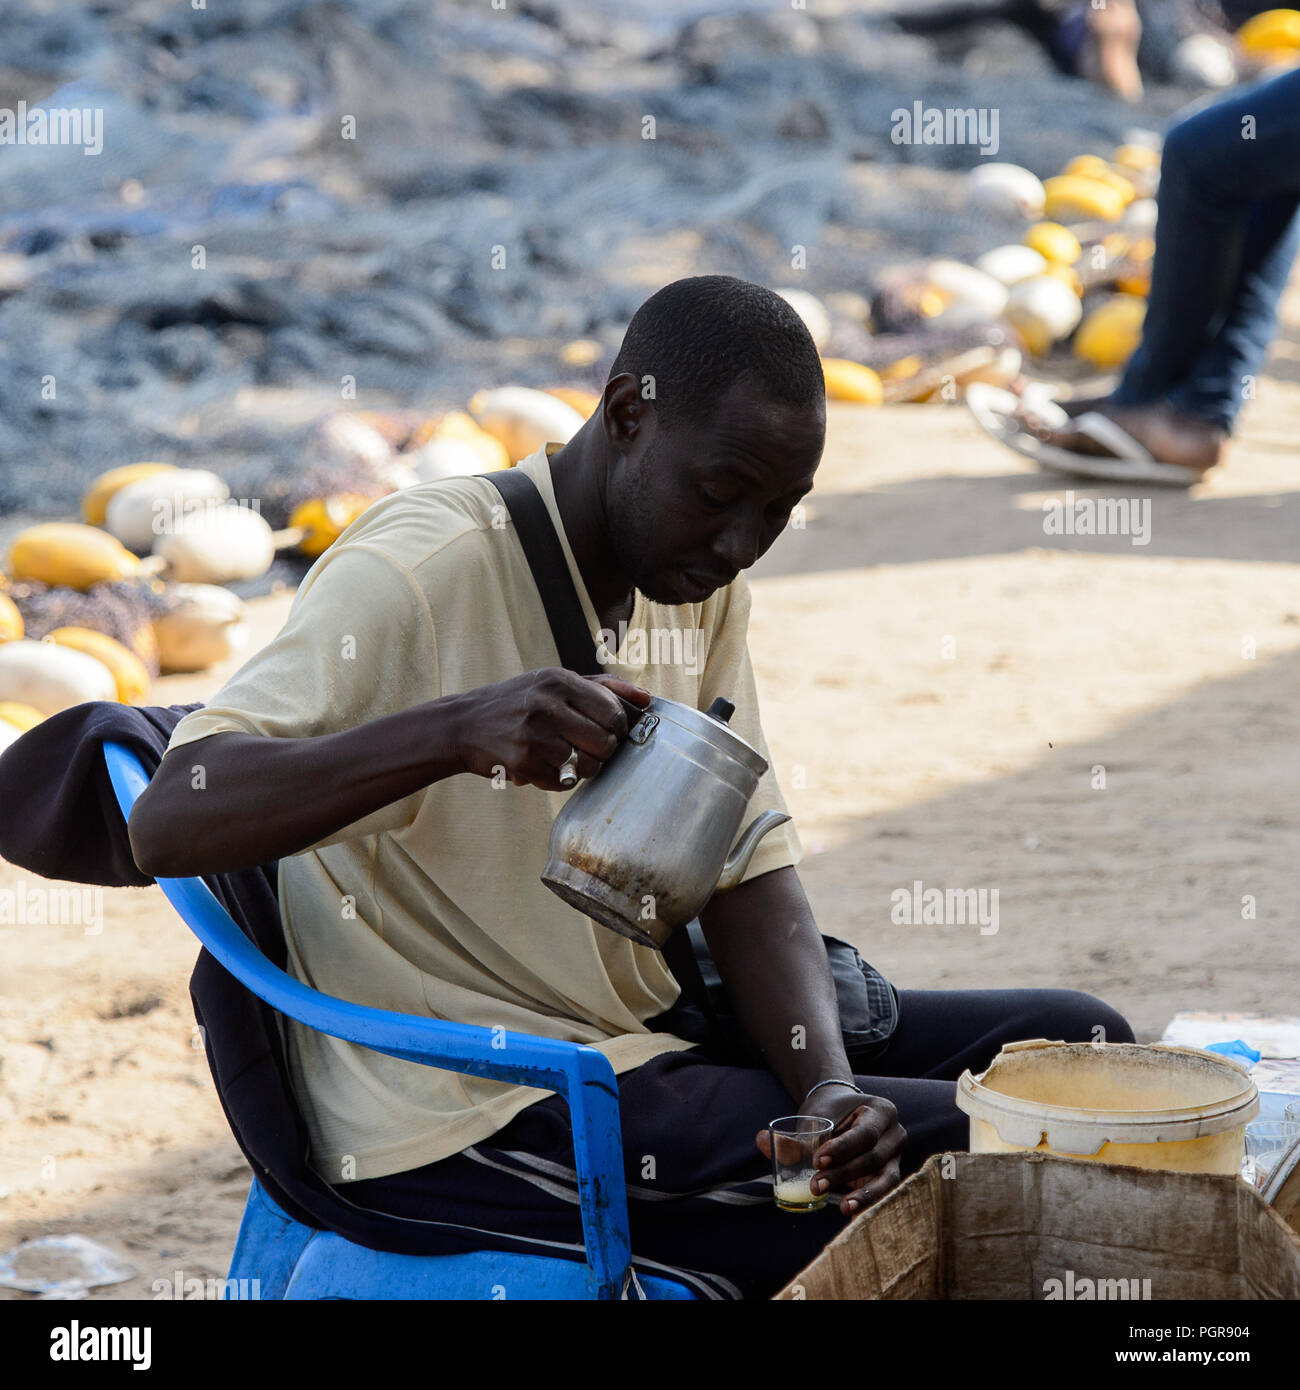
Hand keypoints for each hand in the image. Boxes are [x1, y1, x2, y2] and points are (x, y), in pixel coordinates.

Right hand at [448, 668, 649, 790]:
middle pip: (605, 742)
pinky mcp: (522, 762)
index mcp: (559, 680)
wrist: (462, 724)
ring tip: (566, 757)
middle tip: (589, 748)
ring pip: (587, 765)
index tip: (608, 731)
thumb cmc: (517, 703)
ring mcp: (534, 735)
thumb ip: (602, 687)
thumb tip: (648, 697)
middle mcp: (547, 704)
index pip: (613, 711)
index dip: (619, 728)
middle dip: (603, 751)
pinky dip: (561, 781)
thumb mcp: (553, 683)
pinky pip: (564, 782)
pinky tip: (547, 767)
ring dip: (583, 768)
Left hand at [757, 1084, 905, 1216]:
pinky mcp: (890, 1175)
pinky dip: (869, 1202)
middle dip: (843, 1173)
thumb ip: (792, 1136)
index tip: (817, 1160)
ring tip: (842, 1207)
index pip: (865, 1134)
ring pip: (884, 1178)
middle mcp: (895, 1134)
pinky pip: (884, 1192)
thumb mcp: (814, 1119)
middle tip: (815, 1185)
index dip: (842, 1149)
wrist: (844, 1112)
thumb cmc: (829, 1112)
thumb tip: (761, 1139)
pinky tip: (853, 1214)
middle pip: (872, 1157)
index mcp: (881, 1111)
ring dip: (861, 1194)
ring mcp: (896, 1157)